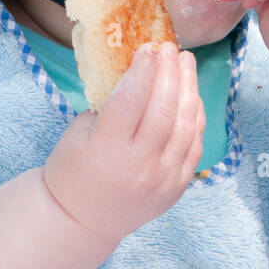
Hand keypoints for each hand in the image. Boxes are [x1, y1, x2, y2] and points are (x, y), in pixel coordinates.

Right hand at [42, 41, 204, 245]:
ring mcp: (163, 178)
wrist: (81, 221)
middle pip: (163, 109)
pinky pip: (195, 144)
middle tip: (170, 48)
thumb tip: (139, 70)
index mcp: (107, 149)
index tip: (149, 47)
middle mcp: (139, 165)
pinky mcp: (178, 187)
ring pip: (185, 124)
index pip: (131, 100)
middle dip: (169, 73)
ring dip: (189, 88)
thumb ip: (108, 103)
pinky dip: (196, 115)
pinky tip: (191, 94)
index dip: (143, 70)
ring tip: (186, 62)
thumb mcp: (78, 132)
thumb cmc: (73, 170)